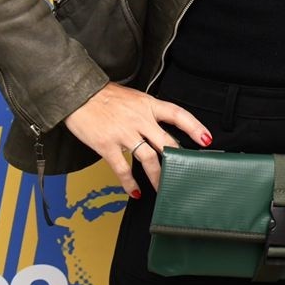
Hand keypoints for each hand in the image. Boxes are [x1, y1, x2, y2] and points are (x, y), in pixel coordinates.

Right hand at [63, 82, 210, 195]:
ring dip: (157, 176)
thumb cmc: (104, 96)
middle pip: (166, 142)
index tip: (206, 140)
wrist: (77, 94)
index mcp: (148, 105)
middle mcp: (139, 119)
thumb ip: (149, 111)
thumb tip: (163, 126)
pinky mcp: (107, 145)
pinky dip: (130, 182)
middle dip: (178, 160)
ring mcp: (123, 132)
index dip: (194, 127)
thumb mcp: (134, 97)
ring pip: (149, 158)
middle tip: (186, 172)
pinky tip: (135, 191)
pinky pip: (122, 168)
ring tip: (162, 187)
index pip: (178, 115)